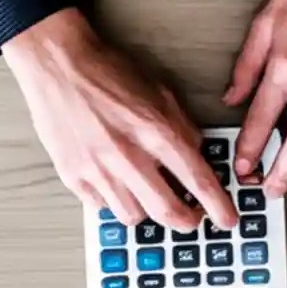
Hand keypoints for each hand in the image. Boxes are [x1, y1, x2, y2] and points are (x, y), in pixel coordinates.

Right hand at [3, 8, 237, 231]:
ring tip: (150, 194)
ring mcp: (97, 170)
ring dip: (148, 210)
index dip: (218, 206)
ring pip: (133, 216)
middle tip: (193, 219)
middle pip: (167, 212)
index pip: (198, 181)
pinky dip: (113, 200)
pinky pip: (101, 206)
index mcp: (156, 132)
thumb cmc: (108, 73)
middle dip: (187, 222)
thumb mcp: (161, 93)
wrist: (58, 64)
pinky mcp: (72, 175)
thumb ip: (183, 128)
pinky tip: (116, 183)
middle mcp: (128, 156)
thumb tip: (198, 157)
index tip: (228, 220)